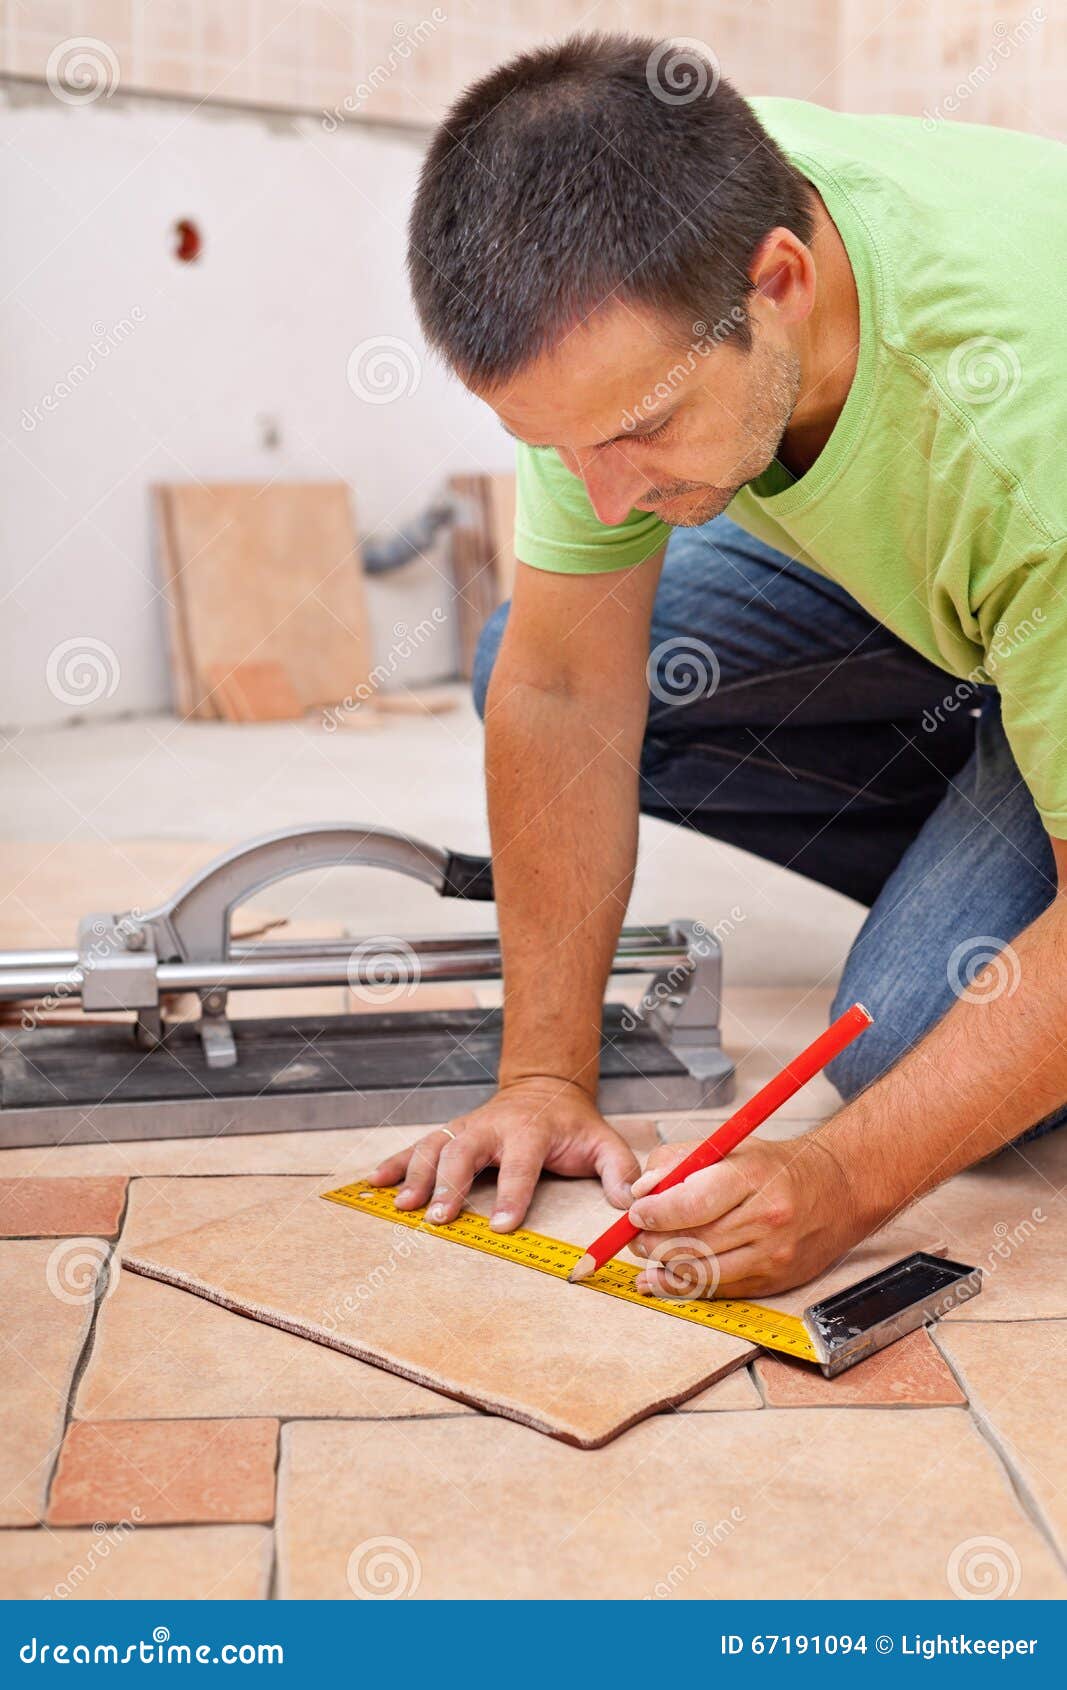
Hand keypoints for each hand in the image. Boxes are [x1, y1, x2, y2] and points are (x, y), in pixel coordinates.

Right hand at [367, 1077, 640, 1231]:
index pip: (521, 1164)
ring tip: (403, 1205)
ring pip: (434, 1145)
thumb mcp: (605, 1143)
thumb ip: (620, 1172)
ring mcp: (466, 1127)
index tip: (501, 1225)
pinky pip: (416, 1145)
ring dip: (415, 1174)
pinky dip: (395, 1162)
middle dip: (449, 1183)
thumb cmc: (574, 1126)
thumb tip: (628, 1204)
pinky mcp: (450, 1133)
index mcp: (531, 1131)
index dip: (512, 1194)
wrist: (546, 1089)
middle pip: (464, 1150)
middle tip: (438, 1217)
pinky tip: (374, 1182)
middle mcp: (492, 1127)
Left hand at [626, 1132, 863, 1298]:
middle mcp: (766, 1219)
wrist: (838, 1190)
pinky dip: (685, 1285)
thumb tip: (641, 1191)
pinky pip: (719, 1290)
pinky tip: (664, 1277)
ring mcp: (772, 1255)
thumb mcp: (729, 1145)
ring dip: (664, 1266)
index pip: (692, 1203)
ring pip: (702, 1272)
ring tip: (648, 1252)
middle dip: (653, 1241)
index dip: (655, 1212)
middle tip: (635, 1235)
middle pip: (693, 1241)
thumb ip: (679, 1161)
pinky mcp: (774, 1282)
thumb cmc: (777, 1166)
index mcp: (753, 1177)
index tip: (635, 1212)